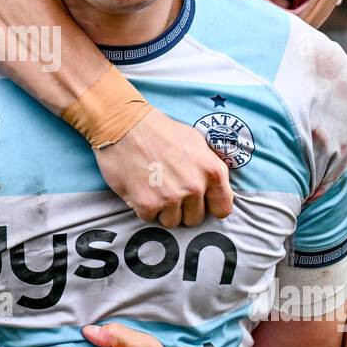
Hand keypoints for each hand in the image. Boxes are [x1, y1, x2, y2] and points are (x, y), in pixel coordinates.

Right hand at [96, 109, 232, 226]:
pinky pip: (149, 218)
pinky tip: (139, 187)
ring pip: (172, 222)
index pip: (222, 209)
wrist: (124, 124)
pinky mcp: (147, 204)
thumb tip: (217, 189)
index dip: (209, 207)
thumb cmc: (160, 130)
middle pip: (195, 219)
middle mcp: (195, 187)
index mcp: (212, 171)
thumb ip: (211, 167)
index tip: (198, 202)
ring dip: (162, 210)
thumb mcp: (197, 142)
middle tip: (168, 188)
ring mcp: (171, 197)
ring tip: (153, 186)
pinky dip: (142, 206)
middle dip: (182, 208)